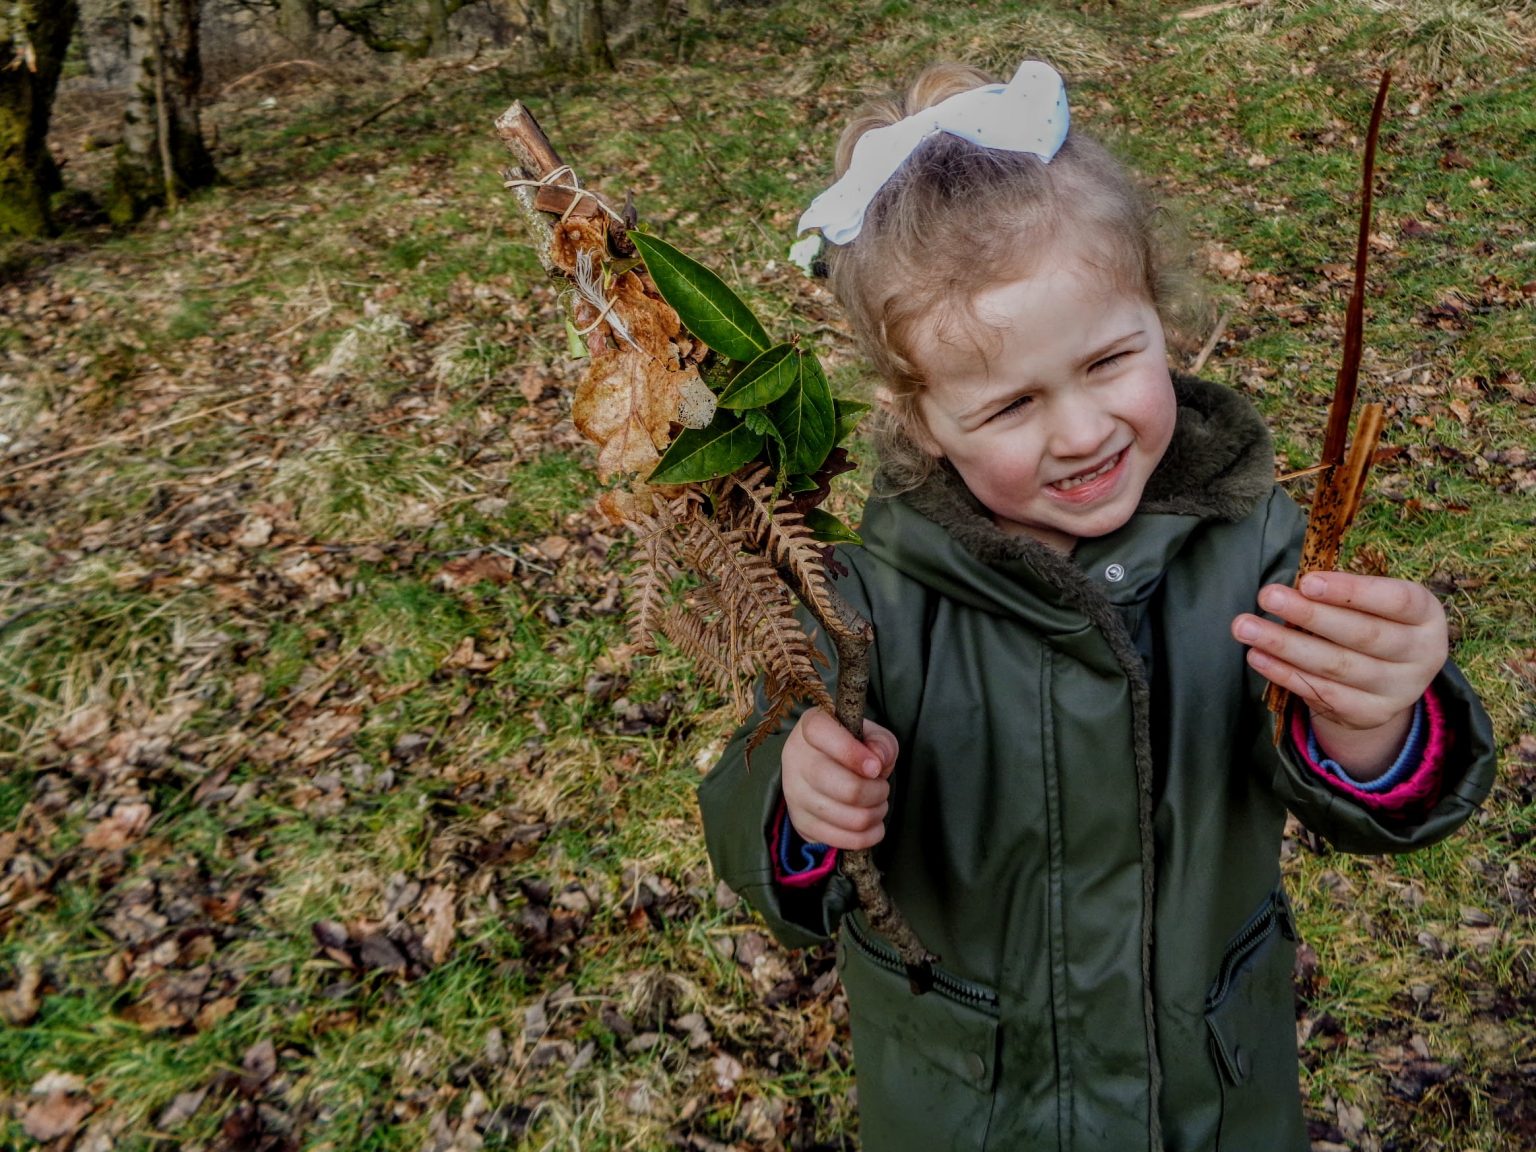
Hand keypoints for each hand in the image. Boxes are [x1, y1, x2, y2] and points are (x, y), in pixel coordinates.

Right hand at [781, 708, 897, 849]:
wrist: (828, 768)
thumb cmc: (854, 748)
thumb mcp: (873, 735)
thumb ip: (881, 743)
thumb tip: (877, 761)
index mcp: (811, 726)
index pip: (820, 733)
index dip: (851, 752)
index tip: (876, 768)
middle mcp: (795, 758)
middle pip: (842, 786)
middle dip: (875, 792)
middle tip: (882, 788)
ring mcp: (794, 793)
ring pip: (846, 817)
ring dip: (874, 814)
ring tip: (878, 804)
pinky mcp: (800, 822)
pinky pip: (840, 839)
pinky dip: (867, 836)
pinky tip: (873, 824)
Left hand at [1233, 571, 1446, 776]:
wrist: (1392, 680)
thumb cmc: (1376, 622)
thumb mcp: (1377, 603)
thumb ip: (1346, 593)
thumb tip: (1296, 585)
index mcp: (1427, 617)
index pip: (1396, 601)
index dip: (1351, 591)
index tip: (1307, 581)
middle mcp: (1421, 655)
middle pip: (1361, 635)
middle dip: (1309, 615)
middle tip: (1267, 596)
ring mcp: (1398, 690)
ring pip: (1335, 666)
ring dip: (1285, 645)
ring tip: (1245, 627)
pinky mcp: (1370, 714)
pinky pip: (1321, 693)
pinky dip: (1285, 674)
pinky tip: (1257, 656)